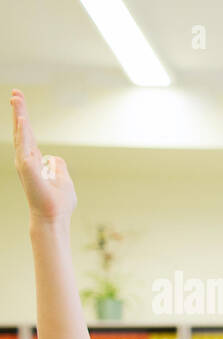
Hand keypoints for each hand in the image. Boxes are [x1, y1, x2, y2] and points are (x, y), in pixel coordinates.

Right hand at [11, 89, 76, 221]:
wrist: (53, 218)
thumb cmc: (58, 203)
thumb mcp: (63, 180)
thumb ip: (58, 167)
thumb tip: (54, 158)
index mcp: (33, 161)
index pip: (28, 135)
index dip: (24, 119)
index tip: (19, 100)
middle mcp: (26, 160)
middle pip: (22, 131)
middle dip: (19, 110)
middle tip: (15, 92)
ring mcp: (25, 163)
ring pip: (21, 134)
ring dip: (19, 115)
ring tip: (16, 98)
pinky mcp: (27, 168)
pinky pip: (24, 146)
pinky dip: (23, 132)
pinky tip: (22, 119)